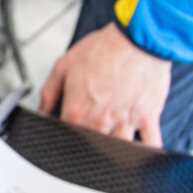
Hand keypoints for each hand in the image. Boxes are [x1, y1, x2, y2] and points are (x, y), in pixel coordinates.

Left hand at [39, 23, 171, 145]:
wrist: (138, 40)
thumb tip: (41, 112)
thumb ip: (49, 93)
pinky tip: (141, 150)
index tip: (67, 131)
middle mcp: (100, 123)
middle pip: (92, 148)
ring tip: (113, 141)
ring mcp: (125, 123)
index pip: (65, 138)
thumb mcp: (64, 65)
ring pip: (118, 151)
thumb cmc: (104, 48)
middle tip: (90, 132)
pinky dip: (148, 152)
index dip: (64, 136)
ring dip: (115, 149)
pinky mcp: (148, 119)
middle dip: (89, 145)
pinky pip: (151, 145)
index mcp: (77, 113)